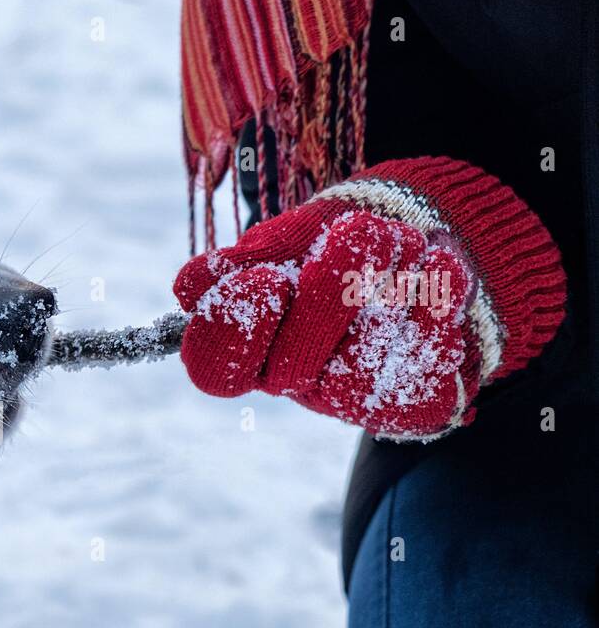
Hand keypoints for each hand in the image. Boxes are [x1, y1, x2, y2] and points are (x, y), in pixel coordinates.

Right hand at [173, 157, 566, 439]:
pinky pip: (427, 352)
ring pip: (364, 356)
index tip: (264, 280)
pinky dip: (436, 291)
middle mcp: (299, 382)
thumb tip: (191, 288)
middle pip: (291, 368)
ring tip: (398, 237)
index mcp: (253, 347)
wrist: (421, 241)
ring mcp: (356, 397)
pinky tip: (437, 261)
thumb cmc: (337, 245)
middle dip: (328, 290)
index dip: (231, 334)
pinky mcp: (417, 396)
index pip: (215, 370)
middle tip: (355, 230)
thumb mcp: (287, 241)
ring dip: (389, 277)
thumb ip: (243, 262)